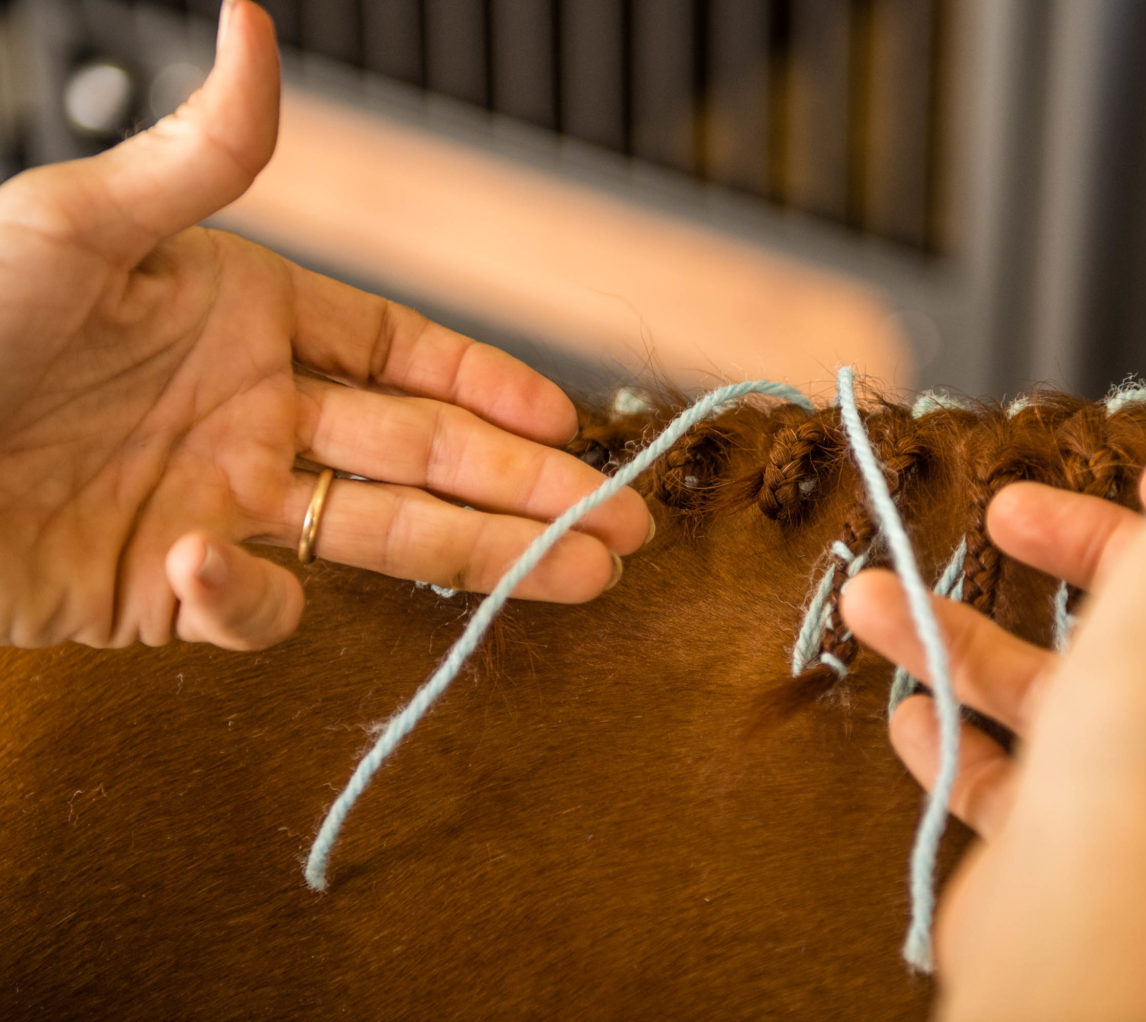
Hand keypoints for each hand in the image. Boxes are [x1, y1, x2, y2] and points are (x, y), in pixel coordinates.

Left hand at [0, 0, 648, 650]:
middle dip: (528, 490)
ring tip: (582, 576)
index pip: (406, 358)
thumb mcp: (82, 225)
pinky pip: (247, 606)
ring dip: (485, 559)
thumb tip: (256, 20)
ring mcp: (226, 502)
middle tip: (619, 526)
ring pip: (383, 536)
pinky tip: (205, 567)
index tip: (565, 424)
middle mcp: (258, 413)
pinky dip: (241, 599)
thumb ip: (203, 151)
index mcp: (253, 320)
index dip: (491, 389)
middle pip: (425, 455)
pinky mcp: (173, 591)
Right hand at [844, 412, 1145, 1020]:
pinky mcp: (1067, 841)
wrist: (1099, 895)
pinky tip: (911, 712)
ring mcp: (1141, 781)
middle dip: (1076, 547)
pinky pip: (1006, 780)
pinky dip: (955, 738)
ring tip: (873, 600)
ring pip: (1053, 689)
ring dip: (963, 633)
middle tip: (1005, 510)